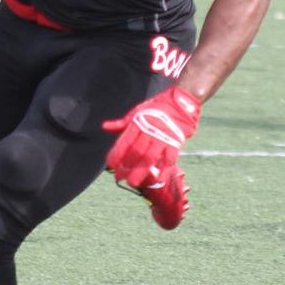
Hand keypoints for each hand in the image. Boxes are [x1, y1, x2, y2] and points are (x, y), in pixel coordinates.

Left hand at [102, 86, 200, 229]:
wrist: (181, 101)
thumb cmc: (156, 107)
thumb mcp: (136, 112)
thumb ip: (121, 123)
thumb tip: (104, 127)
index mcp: (138, 123)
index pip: (124, 142)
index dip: (116, 154)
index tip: (110, 165)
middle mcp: (149, 130)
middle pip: (136, 152)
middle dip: (126, 167)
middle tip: (119, 178)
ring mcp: (163, 137)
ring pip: (150, 157)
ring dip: (141, 171)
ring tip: (133, 182)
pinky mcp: (175, 142)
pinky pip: (169, 158)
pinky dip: (164, 169)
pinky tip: (158, 179)